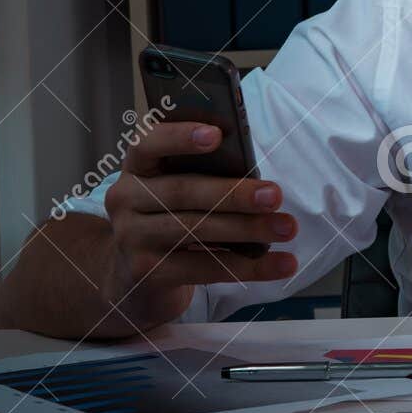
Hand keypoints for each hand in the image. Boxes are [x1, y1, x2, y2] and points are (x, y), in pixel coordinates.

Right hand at [101, 120, 297, 323]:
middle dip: (234, 193)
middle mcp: (125, 199)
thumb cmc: (170, 218)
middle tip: (275, 195)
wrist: (133, 278)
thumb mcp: (175, 192)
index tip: (217, 134)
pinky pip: (204, 268)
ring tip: (286, 228)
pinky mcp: (147, 273)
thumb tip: (257, 180)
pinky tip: (281, 264)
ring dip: (248, 229)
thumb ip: (203, 176)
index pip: (148, 144)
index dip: (180, 137)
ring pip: (196, 229)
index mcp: (137, 167)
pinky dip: (248, 267)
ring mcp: (131, 237)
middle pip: (183, 191)